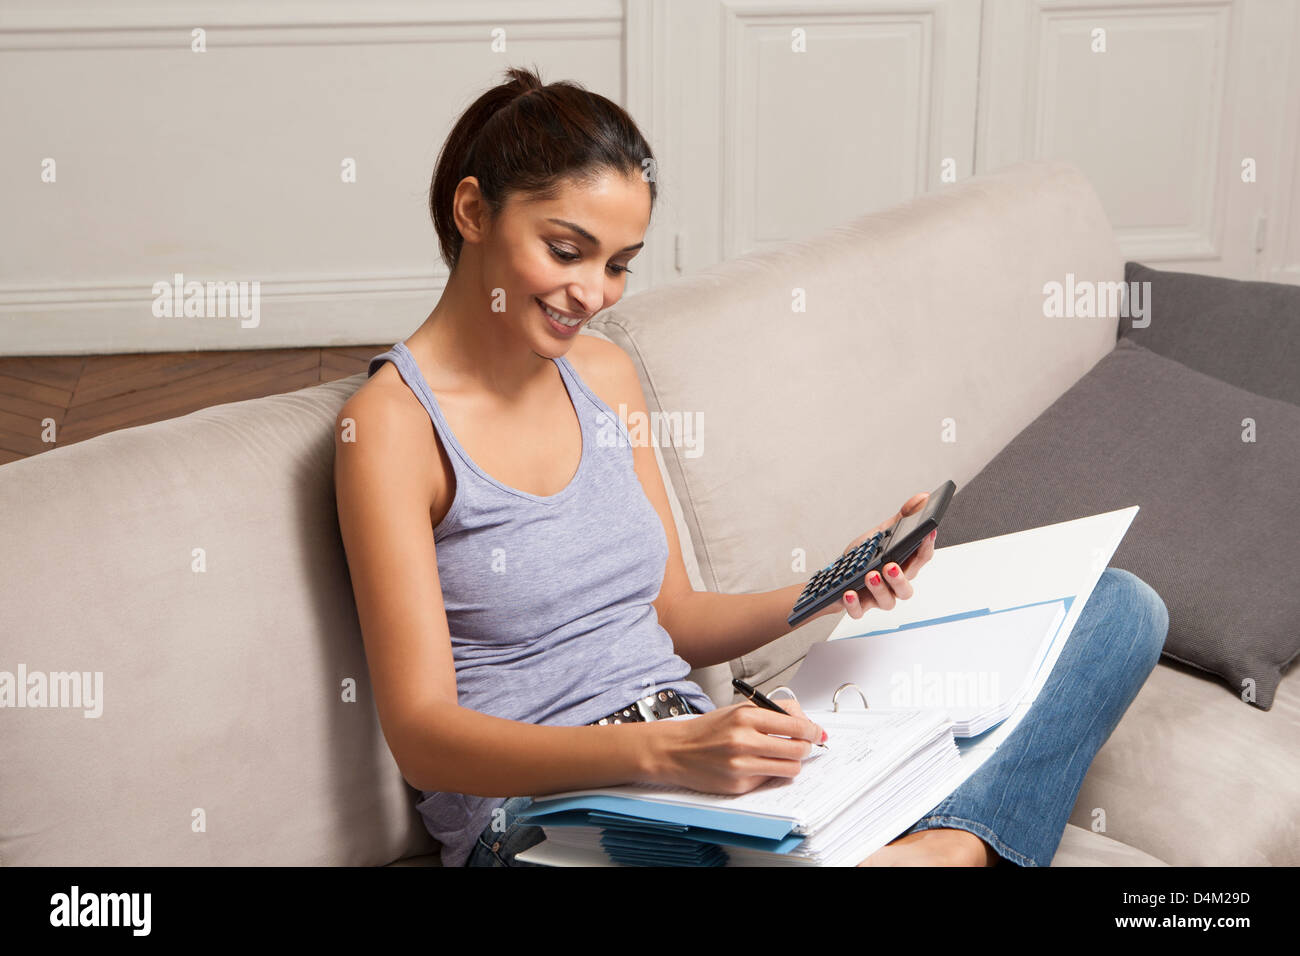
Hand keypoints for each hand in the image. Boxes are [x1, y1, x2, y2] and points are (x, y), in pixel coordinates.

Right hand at [648, 700, 825, 793]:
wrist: (676, 750)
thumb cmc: (708, 730)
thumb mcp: (738, 710)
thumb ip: (772, 712)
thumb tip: (805, 723)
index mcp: (745, 716)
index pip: (795, 725)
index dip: (812, 730)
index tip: (817, 733)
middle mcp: (743, 740)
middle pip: (797, 749)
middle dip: (806, 748)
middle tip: (802, 746)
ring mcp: (741, 765)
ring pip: (789, 768)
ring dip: (792, 763)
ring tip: (781, 757)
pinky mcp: (738, 785)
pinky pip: (770, 781)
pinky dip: (770, 774)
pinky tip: (757, 766)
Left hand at [817, 491, 937, 620]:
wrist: (836, 577)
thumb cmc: (863, 558)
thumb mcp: (880, 535)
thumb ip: (901, 519)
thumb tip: (923, 497)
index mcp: (903, 566)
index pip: (921, 559)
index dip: (927, 546)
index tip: (928, 532)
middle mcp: (894, 586)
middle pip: (906, 589)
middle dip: (900, 578)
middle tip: (890, 565)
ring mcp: (877, 598)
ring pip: (887, 602)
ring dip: (879, 589)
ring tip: (870, 574)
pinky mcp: (859, 607)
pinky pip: (859, 612)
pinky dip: (855, 604)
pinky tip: (849, 592)